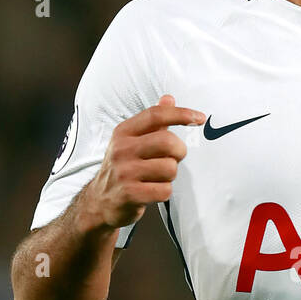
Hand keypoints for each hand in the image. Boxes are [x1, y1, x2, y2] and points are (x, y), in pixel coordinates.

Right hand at [83, 94, 205, 229]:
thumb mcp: (131, 140)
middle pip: (168, 142)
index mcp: (123, 132)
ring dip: (171, 175)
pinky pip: (165, 190)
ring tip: (157, 177)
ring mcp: (125, 172)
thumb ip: (152, 121)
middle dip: (179, 152)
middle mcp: (122, 149)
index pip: (156, 115)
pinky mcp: (130, 194)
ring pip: (170, 168)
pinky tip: (153, 191)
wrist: (100, 201)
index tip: (200, 118)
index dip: (181, 114)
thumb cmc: (123, 167)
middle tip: (173, 158)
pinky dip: (165, 192)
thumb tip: (169, 98)